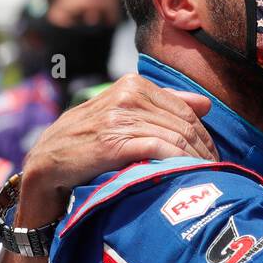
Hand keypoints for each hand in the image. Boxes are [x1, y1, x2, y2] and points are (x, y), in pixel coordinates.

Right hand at [17, 75, 215, 224]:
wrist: (47, 164)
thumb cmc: (87, 142)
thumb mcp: (123, 116)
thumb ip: (163, 105)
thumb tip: (206, 104)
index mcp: (132, 84)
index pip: (185, 109)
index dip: (204, 135)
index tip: (213, 156)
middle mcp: (127, 95)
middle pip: (184, 123)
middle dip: (204, 149)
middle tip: (216, 172)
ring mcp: (119, 117)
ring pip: (176, 136)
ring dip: (196, 160)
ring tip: (206, 178)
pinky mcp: (113, 141)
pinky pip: (160, 148)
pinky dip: (178, 162)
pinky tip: (186, 174)